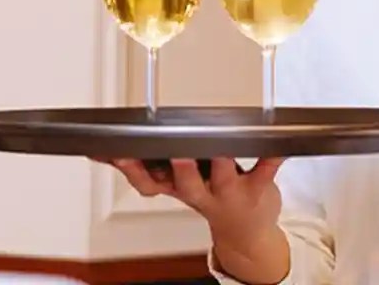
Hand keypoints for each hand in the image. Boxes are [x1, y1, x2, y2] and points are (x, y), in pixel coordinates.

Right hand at [100, 157, 289, 282]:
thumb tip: (102, 151)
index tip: (118, 152)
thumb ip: (141, 167)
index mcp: (178, 188)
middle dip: (180, 169)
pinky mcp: (258, 187)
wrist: (246, 233)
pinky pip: (266, 171)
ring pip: (224, 176)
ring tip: (220, 146)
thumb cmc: (209, 198)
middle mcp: (203, 193)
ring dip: (221, 163)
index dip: (132, 169)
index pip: (149, 182)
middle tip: (174, 152)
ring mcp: (230, 192)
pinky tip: (276, 145)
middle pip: (187, 184)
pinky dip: (272, 157)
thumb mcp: (171, 187)